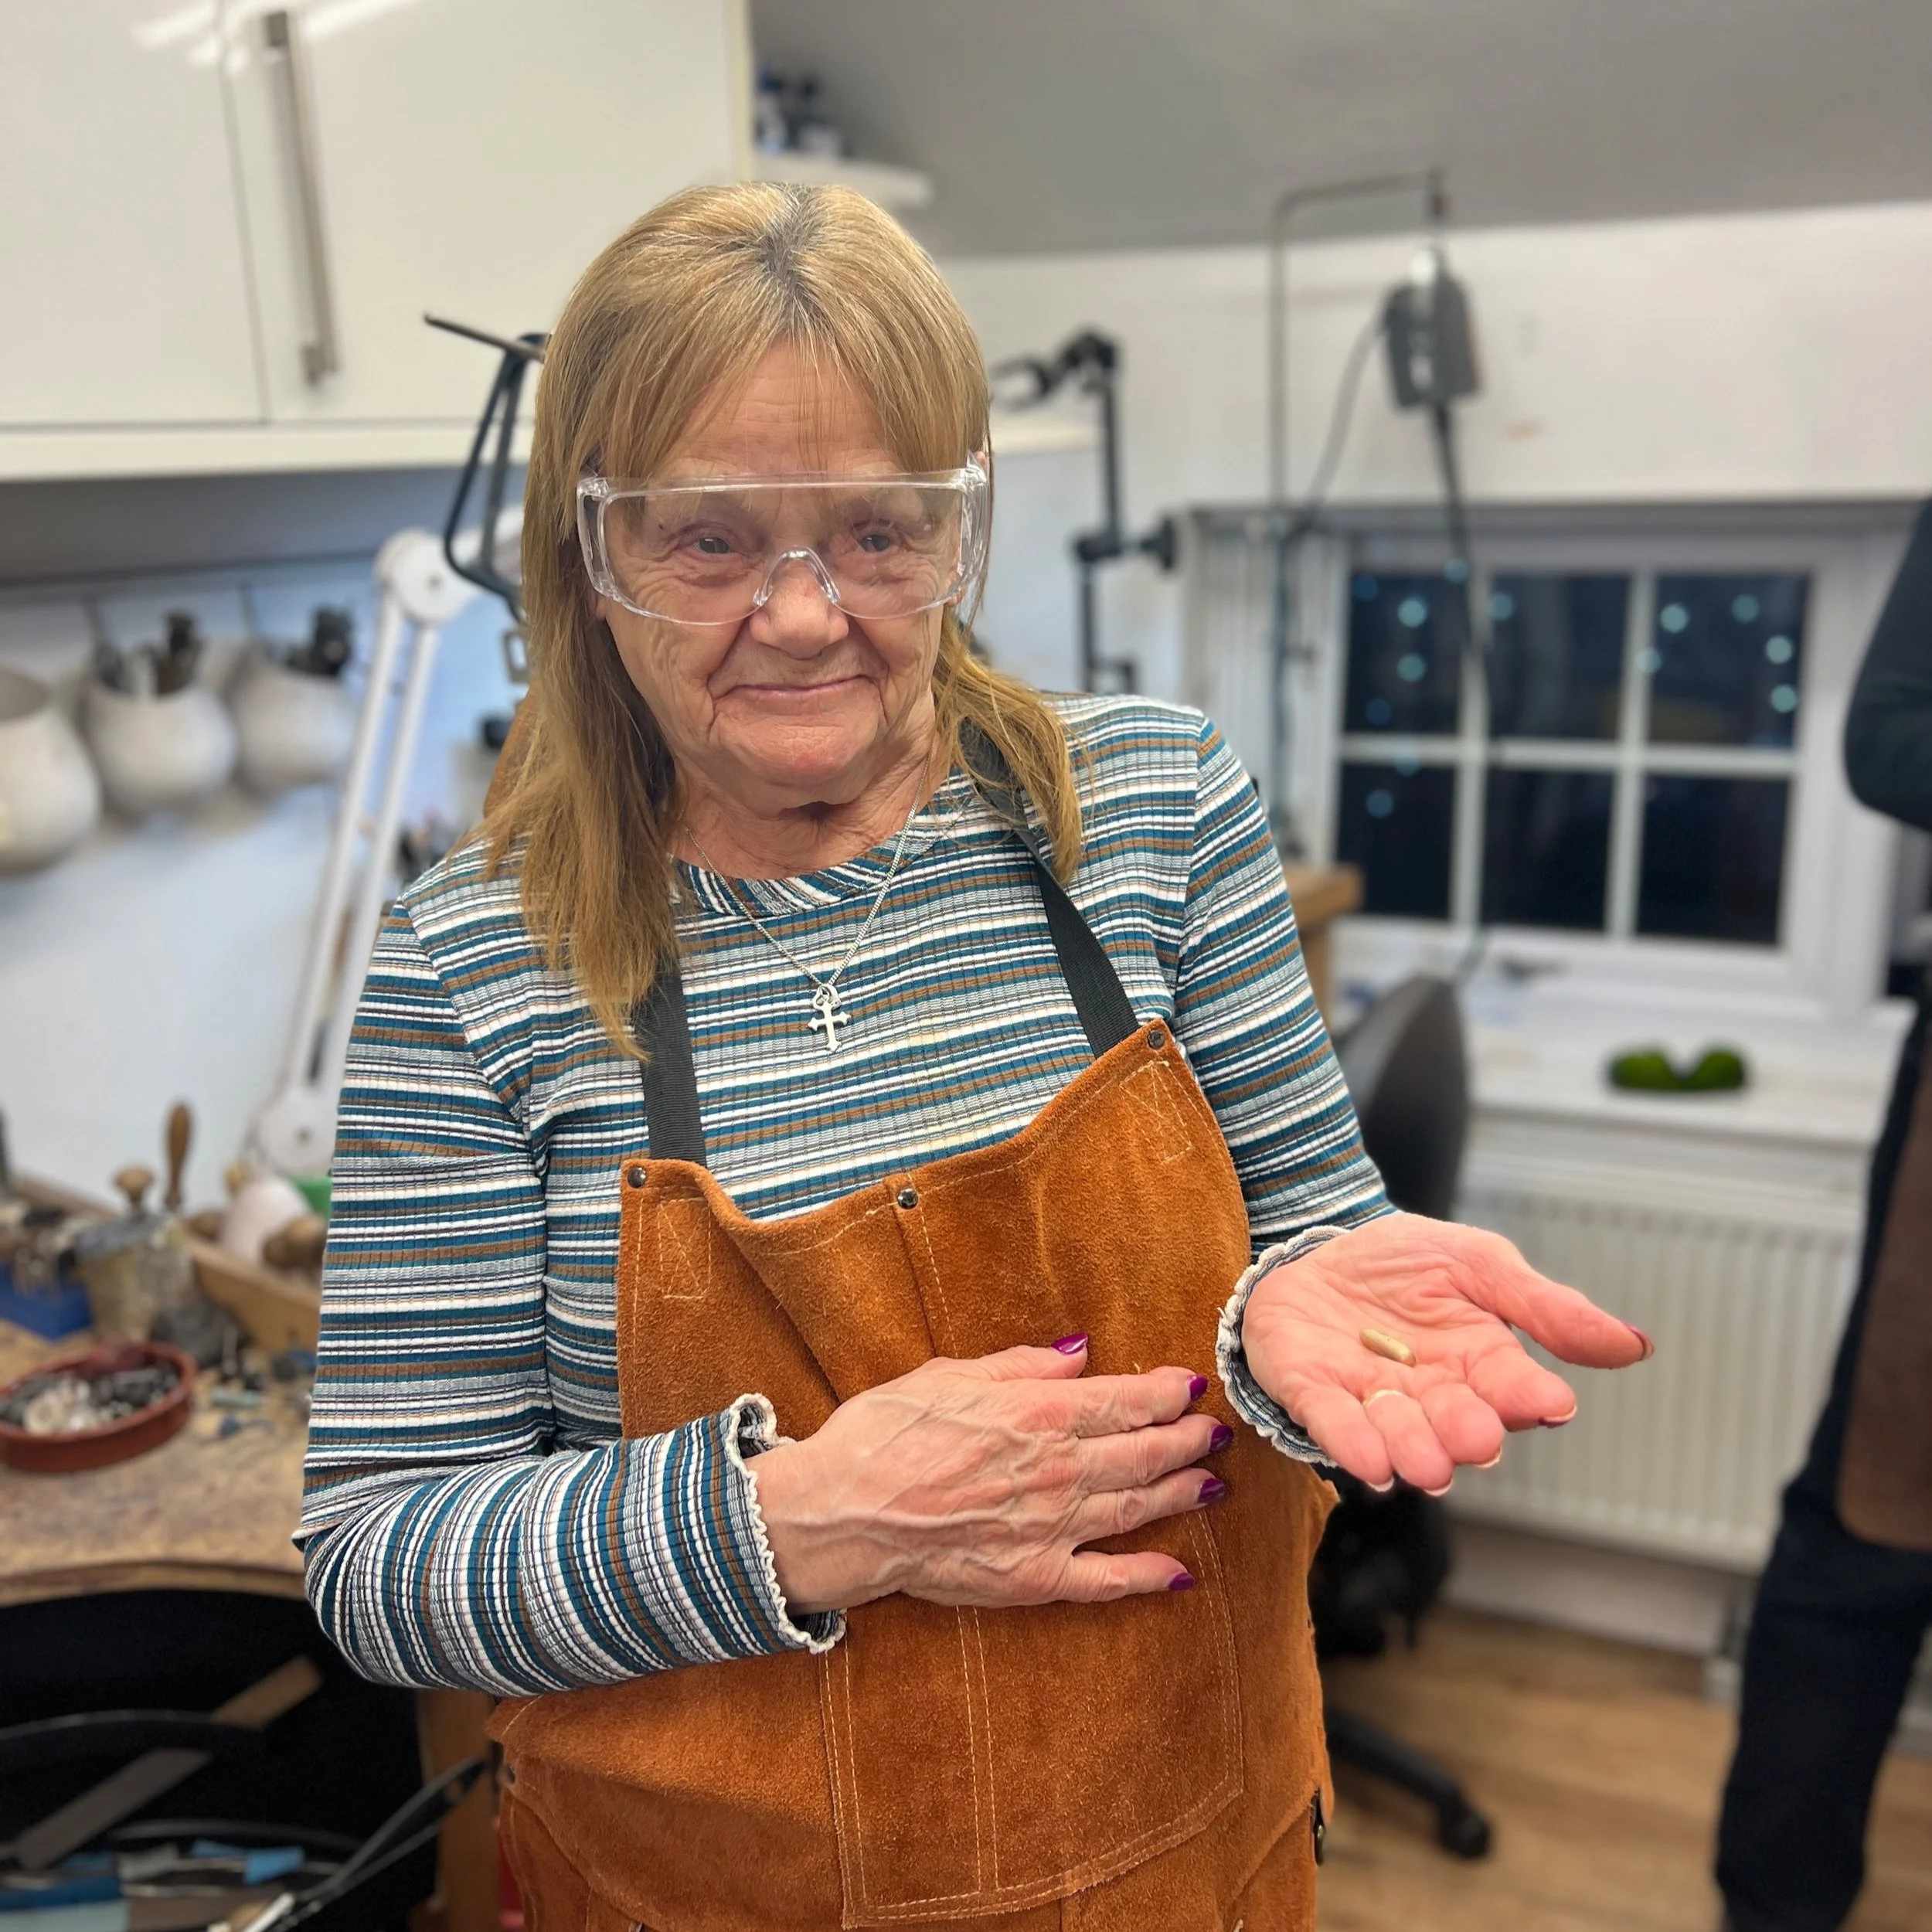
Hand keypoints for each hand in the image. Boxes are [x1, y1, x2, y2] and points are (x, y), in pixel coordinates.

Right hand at [751, 1341, 1226, 1614]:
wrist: (842, 1514)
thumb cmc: (883, 1435)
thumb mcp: (949, 1376)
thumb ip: (1021, 1366)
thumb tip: (1078, 1353)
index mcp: (1039, 1414)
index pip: (1126, 1400)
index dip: (1167, 1393)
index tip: (1192, 1385)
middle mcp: (1059, 1471)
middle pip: (1144, 1452)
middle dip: (1187, 1440)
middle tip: (1217, 1433)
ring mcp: (1052, 1529)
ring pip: (1137, 1509)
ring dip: (1181, 1495)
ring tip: (1212, 1485)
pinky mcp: (1034, 1578)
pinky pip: (1106, 1581)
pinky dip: (1148, 1578)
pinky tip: (1179, 1575)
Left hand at [1241, 1211, 1650, 1492]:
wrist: (1320, 1241)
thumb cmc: (1408, 1261)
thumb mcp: (1481, 1264)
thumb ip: (1548, 1307)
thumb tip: (1635, 1345)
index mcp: (1481, 1364)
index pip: (1515, 1389)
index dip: (1531, 1397)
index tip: (1549, 1401)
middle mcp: (1432, 1395)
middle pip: (1458, 1426)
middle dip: (1467, 1433)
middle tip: (1477, 1437)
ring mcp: (1371, 1400)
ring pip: (1400, 1437)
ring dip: (1413, 1450)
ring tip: (1424, 1462)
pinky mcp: (1313, 1392)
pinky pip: (1332, 1424)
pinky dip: (1351, 1444)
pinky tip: (1370, 1462)